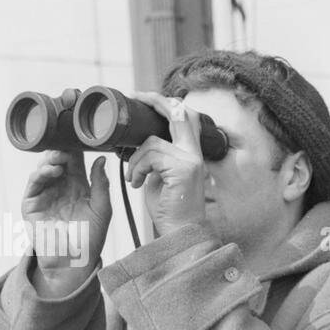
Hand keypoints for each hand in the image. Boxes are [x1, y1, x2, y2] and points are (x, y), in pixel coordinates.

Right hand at [22, 150, 110, 282]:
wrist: (74, 262)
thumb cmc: (90, 239)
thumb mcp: (102, 210)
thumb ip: (101, 185)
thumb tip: (101, 160)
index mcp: (78, 186)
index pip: (75, 161)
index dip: (78, 149)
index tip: (83, 138)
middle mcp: (60, 186)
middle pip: (58, 161)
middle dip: (63, 150)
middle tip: (70, 143)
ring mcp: (45, 193)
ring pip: (44, 168)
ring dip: (52, 159)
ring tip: (61, 157)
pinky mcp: (32, 203)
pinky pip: (34, 183)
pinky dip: (42, 174)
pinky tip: (53, 171)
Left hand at [125, 92, 207, 238]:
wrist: (179, 234)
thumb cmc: (169, 209)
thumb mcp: (160, 176)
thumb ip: (157, 157)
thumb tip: (140, 142)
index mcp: (192, 154)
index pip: (186, 117)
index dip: (168, 103)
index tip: (144, 98)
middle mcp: (195, 155)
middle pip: (179, 113)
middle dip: (155, 100)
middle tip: (135, 95)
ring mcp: (191, 161)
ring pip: (153, 142)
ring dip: (135, 159)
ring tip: (134, 178)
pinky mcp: (183, 170)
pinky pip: (150, 156)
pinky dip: (137, 169)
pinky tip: (136, 183)